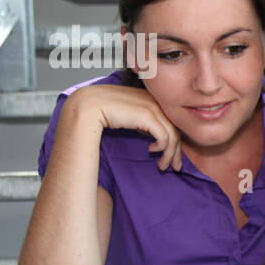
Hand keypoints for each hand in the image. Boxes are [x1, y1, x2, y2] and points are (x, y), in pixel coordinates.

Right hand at [65, 84, 181, 171]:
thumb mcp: (128, 115)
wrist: (87, 105)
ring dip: (170, 153)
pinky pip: (164, 136)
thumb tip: (151, 135)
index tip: (172, 156)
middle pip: (176, 128)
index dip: (174, 140)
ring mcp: (152, 107)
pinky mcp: (147, 115)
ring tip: (163, 165)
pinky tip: (151, 150)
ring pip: (172, 134)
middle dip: (177, 150)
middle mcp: (154, 101)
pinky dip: (162, 147)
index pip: (171, 121)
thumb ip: (141, 121)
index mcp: (151, 99)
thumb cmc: (103, 111)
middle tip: (175, 166)